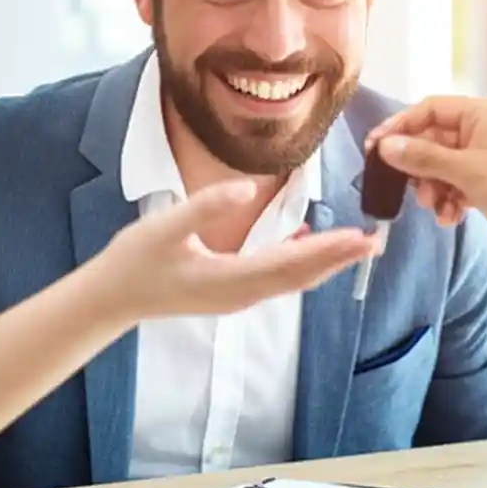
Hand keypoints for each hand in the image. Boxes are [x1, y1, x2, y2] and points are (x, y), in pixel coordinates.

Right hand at [94, 179, 379, 317]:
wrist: (111, 299)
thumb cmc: (133, 261)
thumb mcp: (164, 227)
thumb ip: (205, 207)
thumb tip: (245, 188)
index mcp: (229, 280)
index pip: (290, 264)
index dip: (328, 251)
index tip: (359, 238)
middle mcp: (241, 294)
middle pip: (301, 276)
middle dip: (339, 259)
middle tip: (375, 242)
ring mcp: (237, 296)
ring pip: (292, 279)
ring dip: (325, 261)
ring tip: (356, 245)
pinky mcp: (230, 291)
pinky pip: (275, 277)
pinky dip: (299, 261)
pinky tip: (309, 240)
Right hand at [364, 96, 486, 250]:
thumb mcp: (465, 170)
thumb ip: (422, 157)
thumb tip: (386, 146)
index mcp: (482, 113)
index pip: (429, 110)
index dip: (400, 126)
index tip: (376, 146)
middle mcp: (483, 129)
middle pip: (432, 140)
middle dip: (419, 168)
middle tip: (410, 188)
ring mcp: (485, 155)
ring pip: (441, 166)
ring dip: (433, 188)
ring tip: (435, 207)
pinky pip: (455, 183)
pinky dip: (449, 200)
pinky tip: (450, 218)